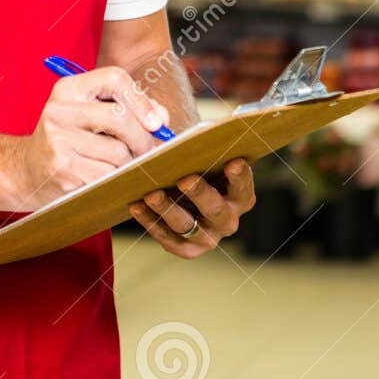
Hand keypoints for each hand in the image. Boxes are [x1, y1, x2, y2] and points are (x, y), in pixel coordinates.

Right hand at [0, 66, 169, 209]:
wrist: (26, 170)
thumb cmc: (70, 140)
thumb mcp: (92, 114)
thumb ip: (131, 110)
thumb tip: (161, 120)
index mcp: (68, 89)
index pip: (114, 78)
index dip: (142, 100)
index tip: (156, 122)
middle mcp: (59, 110)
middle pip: (119, 116)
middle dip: (142, 137)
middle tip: (147, 150)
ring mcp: (58, 140)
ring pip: (118, 151)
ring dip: (127, 163)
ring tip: (116, 165)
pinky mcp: (62, 168)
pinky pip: (107, 174)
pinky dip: (114, 179)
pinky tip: (103, 177)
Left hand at [127, 159, 255, 258]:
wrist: (184, 190)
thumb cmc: (198, 167)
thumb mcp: (205, 158)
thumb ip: (203, 147)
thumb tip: (180, 130)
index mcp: (240, 197)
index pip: (243, 187)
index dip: (239, 176)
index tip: (233, 162)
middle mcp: (227, 220)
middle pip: (215, 209)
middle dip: (200, 193)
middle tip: (185, 178)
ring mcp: (207, 237)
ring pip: (186, 226)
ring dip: (167, 209)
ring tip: (150, 193)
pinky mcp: (186, 248)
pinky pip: (166, 238)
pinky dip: (149, 221)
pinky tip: (135, 205)